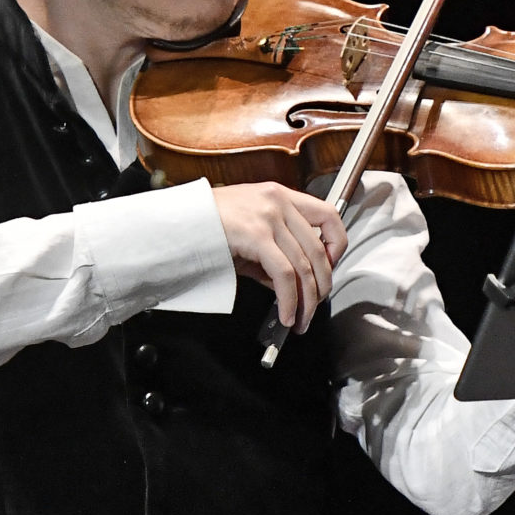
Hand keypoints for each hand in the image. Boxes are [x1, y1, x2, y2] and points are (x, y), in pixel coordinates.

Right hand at [210, 182, 346, 333]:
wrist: (177, 222)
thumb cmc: (207, 226)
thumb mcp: (248, 235)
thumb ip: (274, 255)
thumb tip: (293, 285)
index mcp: (281, 195)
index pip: (329, 215)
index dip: (337, 246)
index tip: (329, 269)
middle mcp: (279, 201)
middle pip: (317, 250)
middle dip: (321, 287)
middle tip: (314, 308)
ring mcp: (268, 216)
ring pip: (304, 265)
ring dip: (305, 301)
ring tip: (299, 319)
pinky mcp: (256, 235)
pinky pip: (284, 274)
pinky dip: (289, 300)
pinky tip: (285, 314)